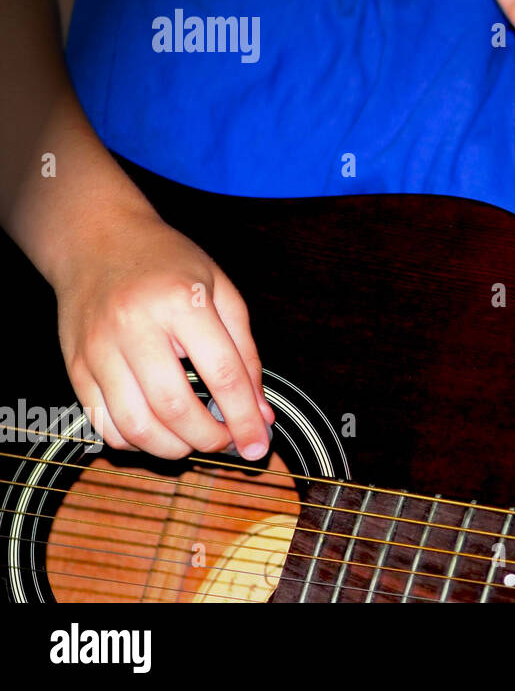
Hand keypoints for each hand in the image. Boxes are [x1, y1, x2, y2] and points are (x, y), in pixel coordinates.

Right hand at [53, 207, 274, 459]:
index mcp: (181, 301)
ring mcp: (99, 348)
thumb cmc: (169, 264)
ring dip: (172, 449)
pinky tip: (158, 433)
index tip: (258, 445)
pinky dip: (135, 443)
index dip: (244, 417)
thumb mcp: (221, 292)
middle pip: (174, 406)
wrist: (98, 241)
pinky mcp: (76, 366)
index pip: (221, 373)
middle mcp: (135, 326)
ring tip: (194, 440)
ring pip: (135, 425)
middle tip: (226, 442)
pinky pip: (103, 423)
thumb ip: (245, 353)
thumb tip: (261, 414)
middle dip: (208, 439)